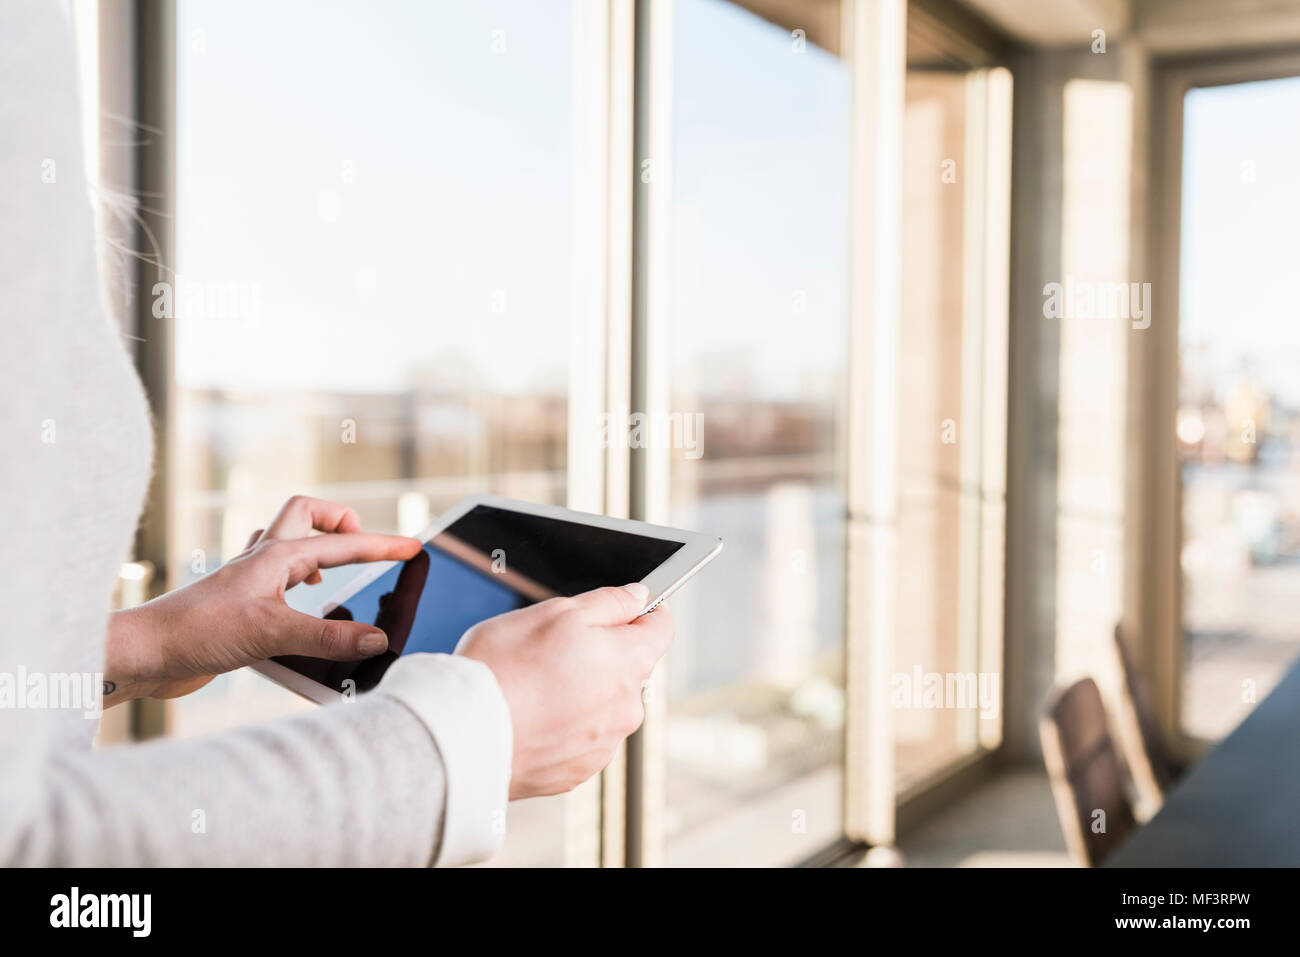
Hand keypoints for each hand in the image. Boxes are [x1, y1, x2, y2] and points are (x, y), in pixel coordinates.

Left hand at [105, 496, 421, 702]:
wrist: (145, 653)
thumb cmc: (197, 632)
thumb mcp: (273, 634)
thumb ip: (328, 637)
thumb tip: (376, 637)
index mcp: (277, 556)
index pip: (343, 542)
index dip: (382, 544)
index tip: (413, 547)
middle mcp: (263, 559)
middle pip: (307, 513)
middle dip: (339, 519)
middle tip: (362, 543)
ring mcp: (248, 579)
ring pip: (287, 541)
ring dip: (315, 547)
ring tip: (335, 573)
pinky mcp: (238, 604)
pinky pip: (274, 576)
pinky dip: (294, 580)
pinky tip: (300, 605)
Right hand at [455, 583, 673, 800]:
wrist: (465, 734)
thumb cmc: (504, 669)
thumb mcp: (558, 612)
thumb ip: (609, 602)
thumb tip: (638, 597)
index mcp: (629, 664)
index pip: (661, 629)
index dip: (644, 613)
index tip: (626, 609)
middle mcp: (627, 709)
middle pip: (629, 669)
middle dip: (603, 654)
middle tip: (556, 647)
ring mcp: (604, 745)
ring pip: (604, 704)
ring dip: (582, 691)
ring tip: (535, 685)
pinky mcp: (578, 770)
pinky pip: (581, 737)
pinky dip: (563, 724)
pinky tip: (531, 715)